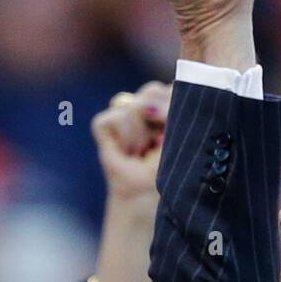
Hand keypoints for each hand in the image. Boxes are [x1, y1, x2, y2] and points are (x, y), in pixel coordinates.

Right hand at [90, 81, 171, 208]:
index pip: (172, 87)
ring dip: (141, 134)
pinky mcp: (104, 124)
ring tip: (143, 151)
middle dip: (160, 118)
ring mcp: (124, 111)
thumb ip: (170, 113)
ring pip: (132, 105)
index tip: (177, 127)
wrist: (146, 194)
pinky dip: (124, 136)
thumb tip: (149, 107)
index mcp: (170, 103)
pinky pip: (112, 118)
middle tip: (160, 143)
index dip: (174, 102)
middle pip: (152, 90)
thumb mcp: (177, 138)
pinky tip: (128, 151)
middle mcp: (147, 103)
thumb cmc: (168, 169)